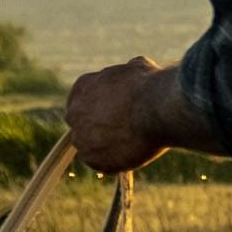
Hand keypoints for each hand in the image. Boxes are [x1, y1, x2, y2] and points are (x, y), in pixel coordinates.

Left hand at [61, 56, 188, 175]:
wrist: (155, 109)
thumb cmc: (150, 86)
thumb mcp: (137, 68)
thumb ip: (126, 74)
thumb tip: (133, 71)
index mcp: (82, 87)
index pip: (83, 101)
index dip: (99, 109)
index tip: (113, 115)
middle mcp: (75, 112)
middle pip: (82, 124)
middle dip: (98, 129)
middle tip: (121, 133)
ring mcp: (81, 138)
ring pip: (91, 147)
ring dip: (106, 147)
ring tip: (131, 145)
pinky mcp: (92, 159)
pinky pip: (101, 164)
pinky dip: (114, 162)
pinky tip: (131, 155)